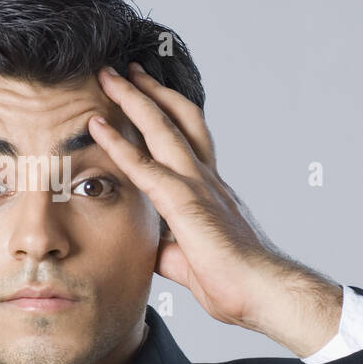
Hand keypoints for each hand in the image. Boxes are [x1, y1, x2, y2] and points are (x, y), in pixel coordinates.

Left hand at [89, 63, 342, 354]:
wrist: (265, 293)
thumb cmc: (237, 284)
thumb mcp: (191, 261)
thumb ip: (169, 248)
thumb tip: (152, 249)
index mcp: (211, 190)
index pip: (188, 140)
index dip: (167, 114)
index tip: (148, 96)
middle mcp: (206, 178)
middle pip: (177, 119)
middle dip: (149, 91)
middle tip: (126, 70)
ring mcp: (197, 185)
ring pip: (161, 128)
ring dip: (132, 99)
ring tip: (108, 76)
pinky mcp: (185, 202)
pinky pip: (144, 165)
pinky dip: (118, 142)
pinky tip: (97, 126)